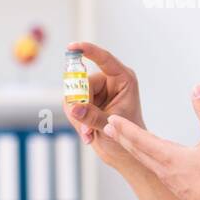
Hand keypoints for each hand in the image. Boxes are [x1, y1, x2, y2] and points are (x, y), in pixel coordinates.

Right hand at [61, 41, 145, 174]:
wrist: (125, 153)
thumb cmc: (127, 135)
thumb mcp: (110, 125)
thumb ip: (92, 115)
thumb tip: (73, 107)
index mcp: (123, 79)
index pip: (104, 59)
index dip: (88, 50)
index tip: (73, 47)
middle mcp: (109, 81)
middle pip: (83, 82)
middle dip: (80, 104)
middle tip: (85, 125)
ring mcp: (97, 91)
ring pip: (74, 95)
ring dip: (78, 116)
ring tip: (89, 133)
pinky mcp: (87, 100)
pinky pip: (71, 105)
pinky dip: (76, 121)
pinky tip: (87, 134)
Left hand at [100, 83, 199, 199]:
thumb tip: (199, 89)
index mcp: (168, 157)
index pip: (140, 138)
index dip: (125, 127)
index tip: (111, 119)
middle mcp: (164, 169)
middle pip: (136, 150)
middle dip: (122, 137)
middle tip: (107, 128)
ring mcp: (170, 181)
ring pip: (145, 161)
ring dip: (133, 149)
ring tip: (126, 141)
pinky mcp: (178, 188)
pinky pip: (155, 170)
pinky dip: (146, 159)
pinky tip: (155, 160)